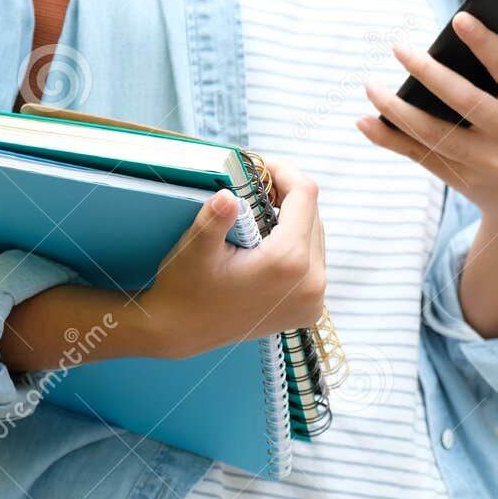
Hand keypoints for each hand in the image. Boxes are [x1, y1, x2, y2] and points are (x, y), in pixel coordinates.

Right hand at [138, 158, 325, 358]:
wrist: (181, 332)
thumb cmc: (184, 289)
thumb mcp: (195, 248)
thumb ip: (215, 218)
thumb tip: (228, 195)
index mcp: (289, 262)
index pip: (305, 195)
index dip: (285, 171)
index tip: (260, 166)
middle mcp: (312, 283)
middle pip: (313, 215)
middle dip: (288, 194)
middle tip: (256, 185)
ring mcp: (315, 299)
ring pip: (316, 237)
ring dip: (294, 219)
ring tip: (261, 211)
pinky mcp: (311, 308)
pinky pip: (314, 262)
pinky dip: (297, 244)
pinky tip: (269, 241)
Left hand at [357, 11, 497, 226]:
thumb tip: (492, 20)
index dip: (484, 42)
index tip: (458, 19)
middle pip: (463, 100)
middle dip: (428, 72)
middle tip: (399, 48)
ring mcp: (484, 160)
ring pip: (432, 132)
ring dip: (395, 108)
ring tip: (371, 85)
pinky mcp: (460, 178)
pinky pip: (418, 155)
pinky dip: (388, 139)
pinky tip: (365, 121)